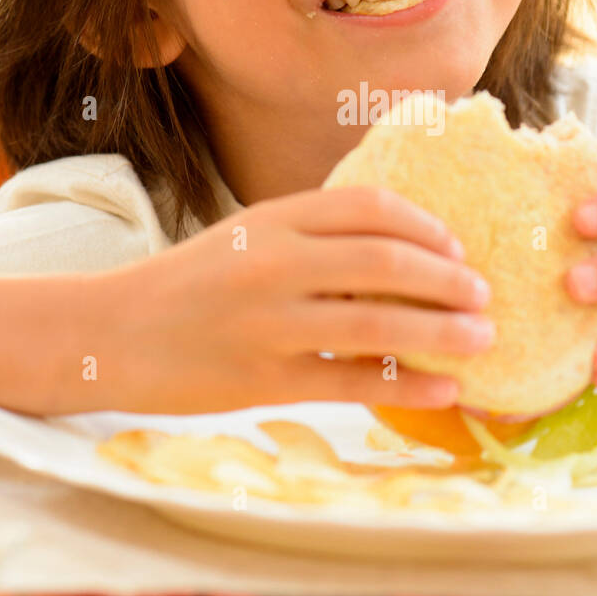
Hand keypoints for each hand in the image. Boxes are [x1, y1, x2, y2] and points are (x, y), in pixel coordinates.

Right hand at [103, 185, 492, 413]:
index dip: (426, 225)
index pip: (370, 207)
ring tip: (484, 338)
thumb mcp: (247, 238)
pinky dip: (408, 385)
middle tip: (485, 294)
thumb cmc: (190, 284)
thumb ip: (312, 236)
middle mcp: (275, 263)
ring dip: (443, 331)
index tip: (458, 247)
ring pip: (378, 321)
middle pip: (386, 261)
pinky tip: (445, 389)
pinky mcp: (263, 379)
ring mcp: (269, 322)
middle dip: (449, 279)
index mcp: (275, 219)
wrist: (111, 333)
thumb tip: (402, 250)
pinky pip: (352, 381)